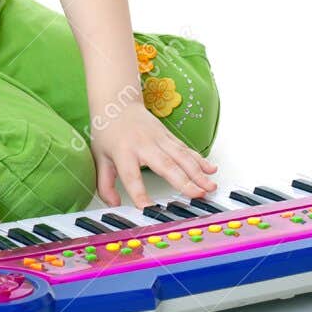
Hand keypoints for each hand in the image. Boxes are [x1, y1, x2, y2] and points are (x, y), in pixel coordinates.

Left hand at [90, 101, 217, 208]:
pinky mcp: (168, 136)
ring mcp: (159, 139)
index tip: (148, 209)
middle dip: (184, 181)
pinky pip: (186, 149)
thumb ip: (105, 184)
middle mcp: (144, 145)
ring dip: (198, 172)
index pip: (131, 176)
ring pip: (181, 156)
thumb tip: (114, 205)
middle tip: (198, 195)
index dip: (140, 194)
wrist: (117, 102)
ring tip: (210, 186)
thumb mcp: (99, 157)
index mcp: (123, 152)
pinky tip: (211, 169)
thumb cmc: (107, 131)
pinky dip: (200, 159)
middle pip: (166, 165)